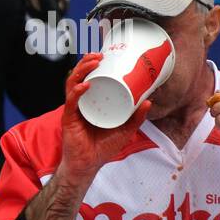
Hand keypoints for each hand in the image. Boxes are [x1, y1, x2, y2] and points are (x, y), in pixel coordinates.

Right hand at [58, 52, 149, 183]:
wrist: (88, 165)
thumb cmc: (102, 148)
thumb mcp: (125, 130)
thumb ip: (136, 117)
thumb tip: (150, 100)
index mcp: (91, 103)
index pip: (88, 79)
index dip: (92, 66)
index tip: (103, 55)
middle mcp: (80, 104)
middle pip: (78, 77)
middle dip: (86, 63)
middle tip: (98, 54)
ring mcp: (74, 111)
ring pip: (72, 85)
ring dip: (81, 71)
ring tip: (92, 62)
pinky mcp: (69, 119)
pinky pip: (71, 102)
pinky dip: (77, 92)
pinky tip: (85, 85)